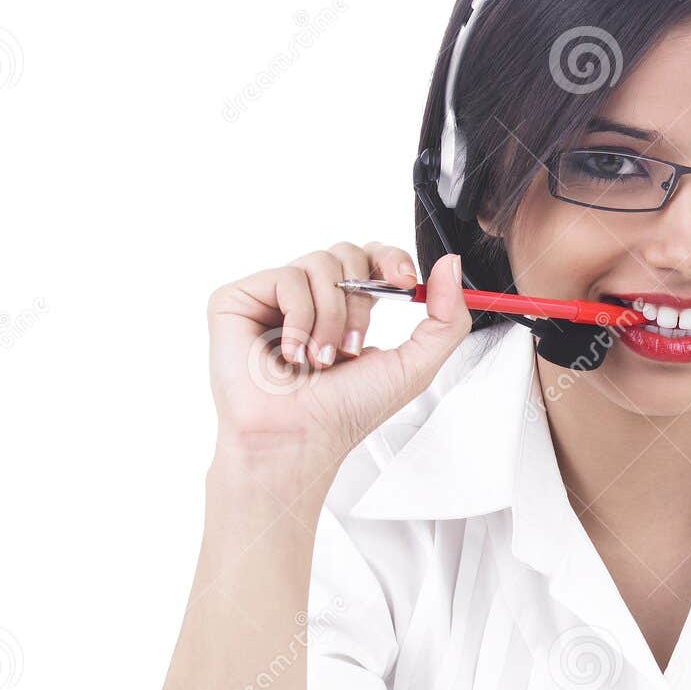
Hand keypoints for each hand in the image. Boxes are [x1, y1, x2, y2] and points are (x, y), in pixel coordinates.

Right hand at [207, 240, 473, 467]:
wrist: (299, 437)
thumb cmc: (346, 411)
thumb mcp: (415, 366)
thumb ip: (446, 318)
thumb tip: (451, 265)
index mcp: (350, 310)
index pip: (373, 258)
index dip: (391, 259)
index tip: (404, 282)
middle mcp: (312, 298)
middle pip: (349, 252)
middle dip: (361, 301)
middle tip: (353, 345)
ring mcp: (273, 297)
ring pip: (320, 263)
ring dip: (332, 318)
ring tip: (321, 359)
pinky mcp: (240, 299)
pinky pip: (286, 277)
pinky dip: (300, 318)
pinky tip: (291, 353)